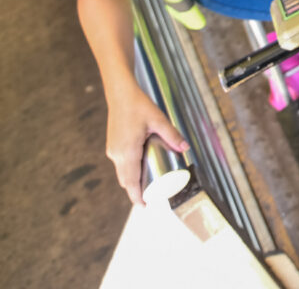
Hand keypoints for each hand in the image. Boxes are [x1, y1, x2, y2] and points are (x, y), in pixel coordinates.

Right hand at [106, 90, 189, 205]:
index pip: (131, 182)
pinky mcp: (112, 145)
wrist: (120, 93)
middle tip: (151, 197)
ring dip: (132, 181)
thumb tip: (185, 147)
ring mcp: (113, 150)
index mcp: (127, 152)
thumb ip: (171, 134)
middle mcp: (117, 154)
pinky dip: (128, 171)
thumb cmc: (138, 105)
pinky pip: (120, 164)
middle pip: (125, 181)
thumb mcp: (158, 120)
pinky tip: (139, 169)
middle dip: (136, 191)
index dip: (136, 197)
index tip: (144, 206)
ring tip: (147, 185)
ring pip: (122, 173)